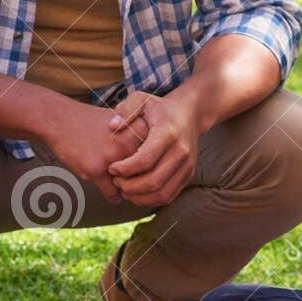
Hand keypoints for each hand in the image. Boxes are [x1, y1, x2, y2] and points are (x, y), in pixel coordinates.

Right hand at [36, 99, 149, 203]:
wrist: (59, 120)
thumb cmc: (91, 123)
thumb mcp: (122, 124)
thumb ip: (139, 142)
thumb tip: (156, 169)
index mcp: (139, 129)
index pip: (157, 158)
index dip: (152, 167)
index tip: (148, 172)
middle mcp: (129, 143)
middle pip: (146, 174)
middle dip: (140, 181)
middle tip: (133, 183)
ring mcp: (113, 157)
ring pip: (130, 186)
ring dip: (127, 190)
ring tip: (121, 186)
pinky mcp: (96, 169)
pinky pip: (113, 194)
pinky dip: (113, 197)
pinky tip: (112, 193)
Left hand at [105, 90, 202, 206]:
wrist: (189, 114)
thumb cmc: (160, 108)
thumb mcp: (142, 100)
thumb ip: (126, 110)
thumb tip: (112, 126)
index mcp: (168, 133)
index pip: (145, 159)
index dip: (125, 168)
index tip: (111, 168)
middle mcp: (181, 151)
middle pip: (153, 180)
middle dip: (129, 186)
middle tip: (115, 182)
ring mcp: (187, 165)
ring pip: (162, 193)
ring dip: (139, 197)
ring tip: (124, 190)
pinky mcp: (188, 175)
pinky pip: (169, 196)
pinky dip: (150, 200)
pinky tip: (136, 194)